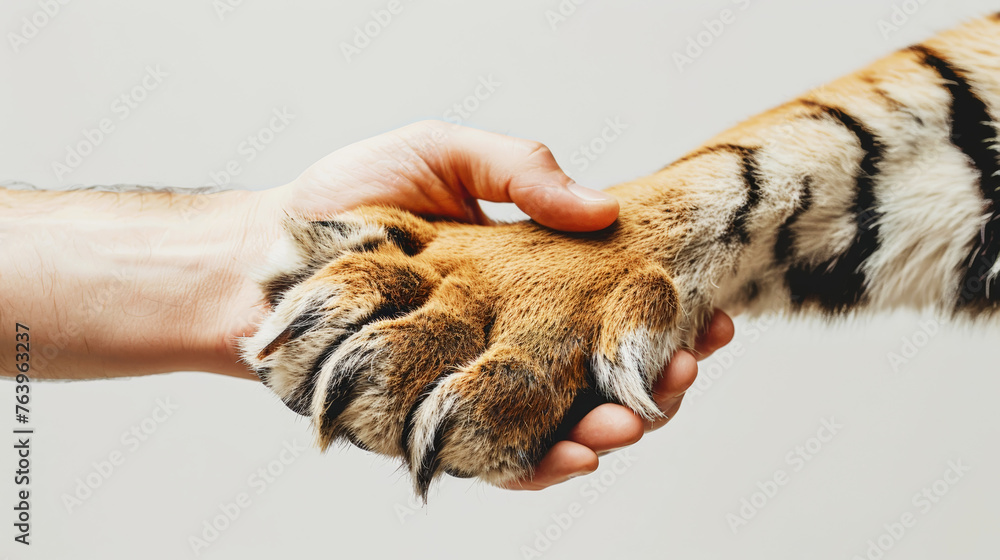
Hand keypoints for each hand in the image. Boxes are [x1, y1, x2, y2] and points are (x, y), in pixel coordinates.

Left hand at [257, 121, 734, 489]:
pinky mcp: (438, 426)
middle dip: (657, 377)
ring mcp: (479, 387)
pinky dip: (545, 464)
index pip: (613, 303)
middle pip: (603, 371)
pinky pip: (503, 459)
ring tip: (637, 419)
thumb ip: (521, 171)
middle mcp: (512, 338)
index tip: (710, 313)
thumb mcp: (441, 153)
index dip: (668, 312)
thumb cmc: (347, 202)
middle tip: (685, 367)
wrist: (265, 261)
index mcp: (526, 278)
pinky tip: (579, 455)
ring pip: (566, 421)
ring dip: (616, 426)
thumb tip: (603, 208)